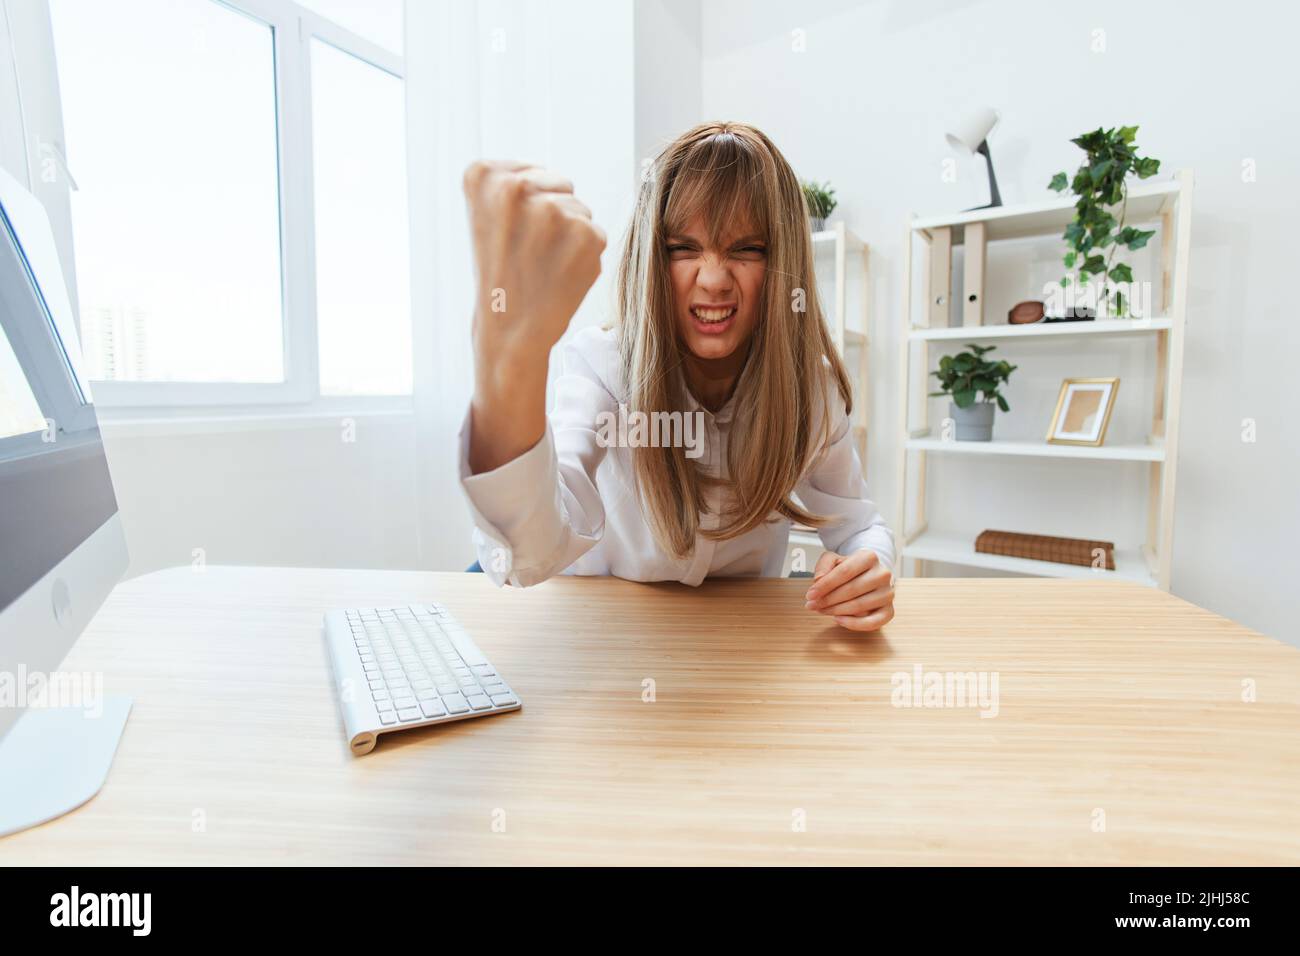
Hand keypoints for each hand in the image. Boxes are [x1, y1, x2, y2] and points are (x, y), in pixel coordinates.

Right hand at [463, 159, 606, 365]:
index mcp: (483, 175)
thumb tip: (557, 178)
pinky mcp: (585, 235)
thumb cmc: (499, 274)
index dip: (525, 206)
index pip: (530, 171)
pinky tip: (560, 274)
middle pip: (559, 184)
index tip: (508, 233)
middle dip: (550, 215)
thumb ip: (512, 183)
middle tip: (527, 251)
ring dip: (568, 236)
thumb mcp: (484, 217)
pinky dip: (584, 255)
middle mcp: (516, 187)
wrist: (509, 330)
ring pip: (579, 209)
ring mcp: (553, 211)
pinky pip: (595, 233)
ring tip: (542, 264)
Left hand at [804, 549, 894, 631]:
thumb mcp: (834, 560)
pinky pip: (873, 622)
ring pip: (859, 606)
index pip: (844, 572)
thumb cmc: (849, 569)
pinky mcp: (889, 610)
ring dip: (836, 611)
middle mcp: (883, 574)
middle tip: (812, 605)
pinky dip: (854, 624)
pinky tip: (838, 620)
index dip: (825, 585)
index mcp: (869, 557)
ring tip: (822, 610)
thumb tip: (819, 580)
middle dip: (827, 600)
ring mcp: (888, 593)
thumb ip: (824, 565)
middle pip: (851, 590)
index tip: (810, 594)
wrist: (868, 576)